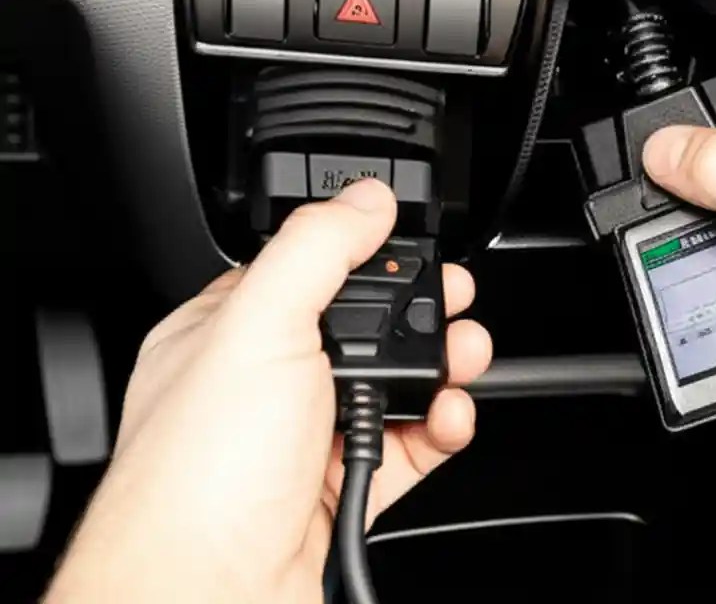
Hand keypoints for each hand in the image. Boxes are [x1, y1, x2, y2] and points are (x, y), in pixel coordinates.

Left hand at [45, 179, 491, 603]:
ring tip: (467, 360)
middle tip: (460, 306)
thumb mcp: (260, 327)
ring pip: (395, 389)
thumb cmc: (202, 475)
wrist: (211, 593)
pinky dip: (442, 429)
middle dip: (421, 315)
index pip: (306, 271)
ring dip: (442, 371)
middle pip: (365, 331)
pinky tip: (450, 419)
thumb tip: (365, 197)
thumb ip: (317, 250)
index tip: (415, 245)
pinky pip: (411, 448)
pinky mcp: (345, 491)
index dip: (365, 254)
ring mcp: (307, 442)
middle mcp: (267, 388)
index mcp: (229, 334)